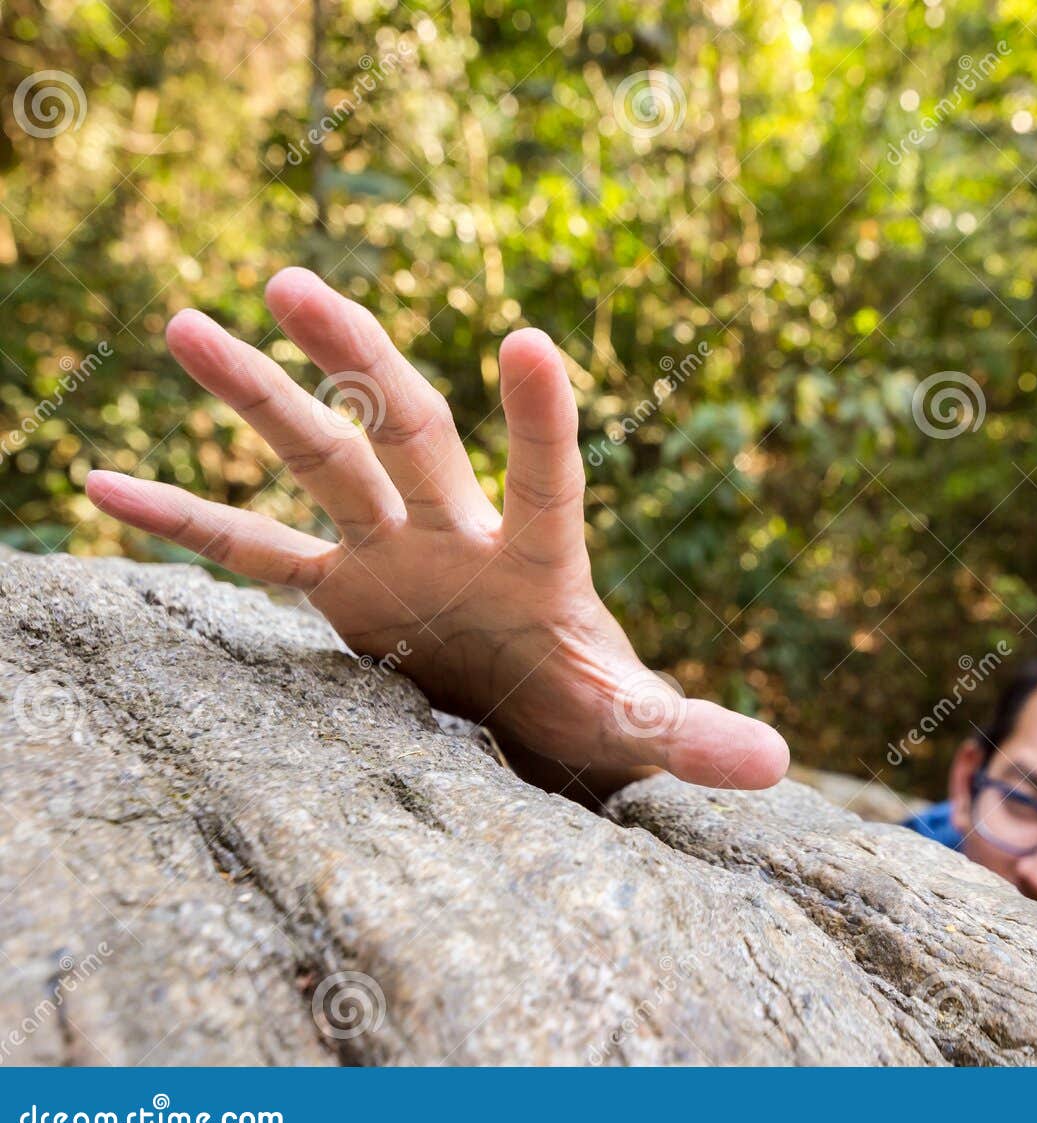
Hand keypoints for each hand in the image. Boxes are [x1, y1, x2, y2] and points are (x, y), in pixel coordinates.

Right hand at [86, 267, 787, 793]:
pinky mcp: (342, 598)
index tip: (529, 341)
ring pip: (317, 460)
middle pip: (401, 429)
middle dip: (354, 356)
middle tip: (290, 281)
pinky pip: (248, 554)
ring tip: (181, 322)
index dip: (541, 421)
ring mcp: (393, 557)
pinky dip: (180, 521)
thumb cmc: (597, 721)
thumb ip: (693, 737)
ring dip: (255, 396)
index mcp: (539, 564)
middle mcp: (457, 536)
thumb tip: (774, 763)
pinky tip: (98, 479)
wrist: (544, 732)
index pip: (546, 479)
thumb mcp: (638, 733)